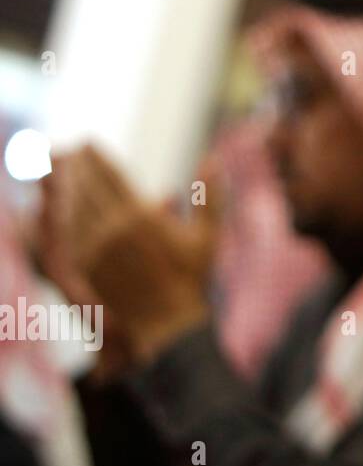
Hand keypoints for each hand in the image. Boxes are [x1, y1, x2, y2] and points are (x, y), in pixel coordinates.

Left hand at [47, 145, 216, 362]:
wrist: (167, 324)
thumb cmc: (192, 279)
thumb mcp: (209, 235)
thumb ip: (210, 195)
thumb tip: (214, 159)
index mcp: (141, 218)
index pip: (111, 177)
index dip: (96, 157)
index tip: (86, 141)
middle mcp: (112, 230)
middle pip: (84, 188)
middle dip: (72, 166)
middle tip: (60, 148)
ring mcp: (92, 251)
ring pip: (68, 209)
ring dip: (58, 186)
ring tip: (49, 169)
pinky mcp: (81, 269)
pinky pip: (62, 236)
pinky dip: (53, 217)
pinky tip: (47, 207)